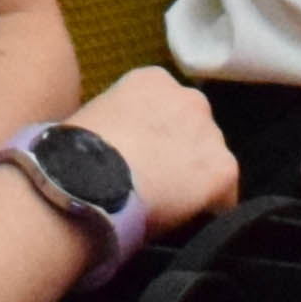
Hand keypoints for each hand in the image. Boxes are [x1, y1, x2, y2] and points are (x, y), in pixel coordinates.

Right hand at [74, 66, 239, 236]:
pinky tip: (184, 221)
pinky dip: (210, 208)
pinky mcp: (224, 169)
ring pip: (210, 160)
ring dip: (195, 177)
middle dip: (181, 150)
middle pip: (194, 128)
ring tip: (168, 203)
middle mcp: (189, 98)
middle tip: (156, 178)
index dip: (155, 134)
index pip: (167, 106)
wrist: (87, 181)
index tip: (141, 154)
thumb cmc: (76, 151)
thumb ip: (119, 119)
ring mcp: (211, 134)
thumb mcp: (94, 117)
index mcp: (153, 80)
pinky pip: (224, 194)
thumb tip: (120, 142)